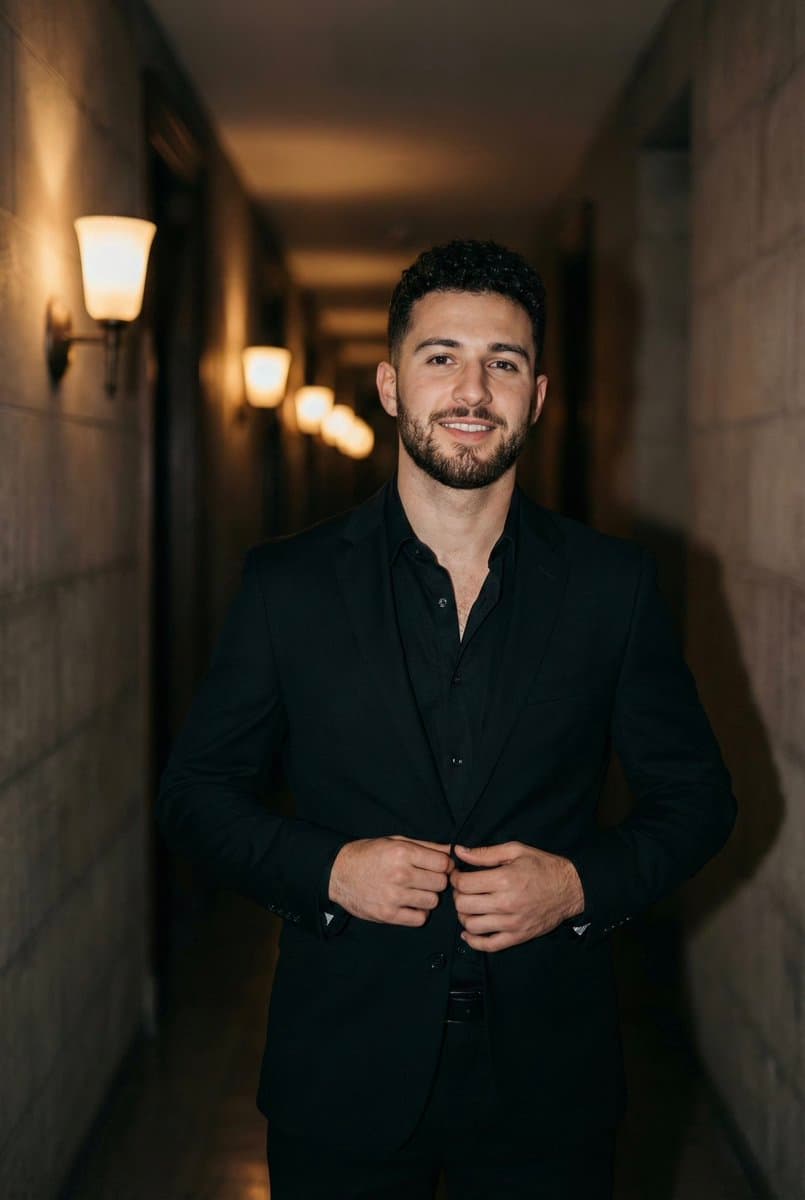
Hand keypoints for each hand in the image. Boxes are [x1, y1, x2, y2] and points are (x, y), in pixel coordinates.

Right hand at [329, 835, 451, 926]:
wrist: (338, 873)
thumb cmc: (369, 854)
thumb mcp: (395, 841)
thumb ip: (426, 846)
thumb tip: (452, 850)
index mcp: (403, 852)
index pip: (443, 863)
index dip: (445, 865)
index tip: (439, 867)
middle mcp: (400, 874)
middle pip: (441, 883)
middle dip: (436, 880)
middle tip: (426, 879)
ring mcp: (394, 896)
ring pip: (433, 901)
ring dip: (428, 897)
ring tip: (416, 891)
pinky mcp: (388, 914)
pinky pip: (420, 918)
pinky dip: (419, 912)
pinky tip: (410, 904)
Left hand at [450, 841, 584, 951]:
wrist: (570, 889)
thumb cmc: (543, 867)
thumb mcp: (516, 850)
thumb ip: (485, 853)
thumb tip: (459, 851)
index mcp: (504, 879)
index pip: (464, 884)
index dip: (455, 878)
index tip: (459, 875)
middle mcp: (506, 903)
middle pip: (463, 905)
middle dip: (458, 896)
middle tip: (464, 890)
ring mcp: (511, 923)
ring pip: (471, 926)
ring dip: (464, 916)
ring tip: (470, 906)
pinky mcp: (518, 937)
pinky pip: (488, 945)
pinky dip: (474, 941)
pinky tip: (469, 932)